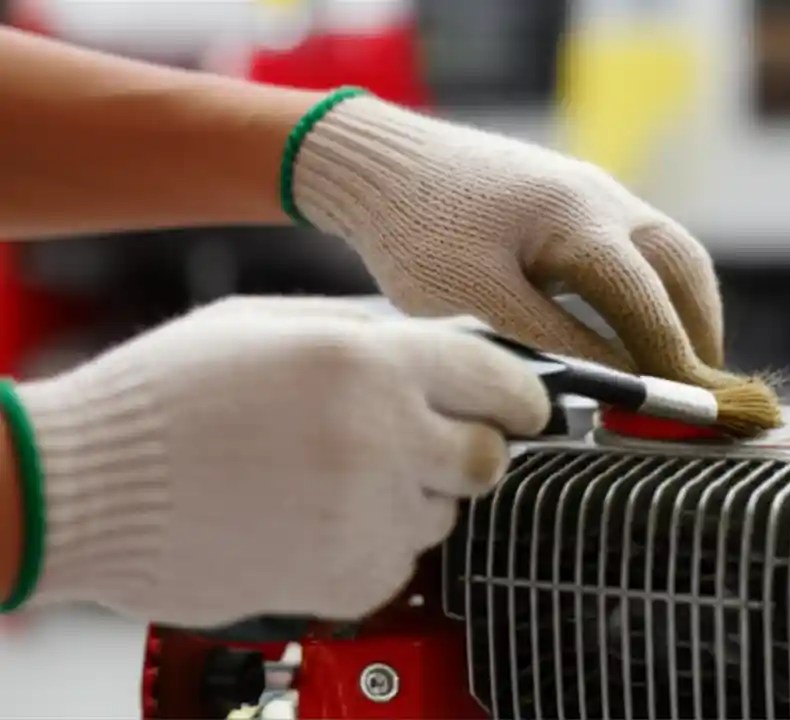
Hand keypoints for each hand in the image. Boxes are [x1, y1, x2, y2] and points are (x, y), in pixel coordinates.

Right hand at [15, 296, 548, 626]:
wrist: (84, 485)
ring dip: (411, 497)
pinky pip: (400, 563)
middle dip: (470, 450)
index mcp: (367, 360)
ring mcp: (366, 514)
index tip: (530, 407)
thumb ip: (371, 330)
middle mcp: (381, 436)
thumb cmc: (168, 397)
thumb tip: (450, 339)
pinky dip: (374, 544)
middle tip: (432, 444)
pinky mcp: (345, 579)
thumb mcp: (272, 324)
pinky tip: (314, 518)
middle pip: (488, 457)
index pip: (499, 379)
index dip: (522, 395)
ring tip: (334, 479)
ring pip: (443, 514)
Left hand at [291, 94, 734, 387]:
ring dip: (684, 308)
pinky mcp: (576, 197)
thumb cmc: (414, 231)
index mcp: (579, 218)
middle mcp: (602, 197)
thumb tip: (615, 382)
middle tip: (705, 392)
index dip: (669, 359)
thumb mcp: (475, 299)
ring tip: (683, 366)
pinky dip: (655, 290)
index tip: (689, 409)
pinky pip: (638, 246)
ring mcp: (594, 191)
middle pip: (682, 267)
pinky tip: (639, 326)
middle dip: (699, 332)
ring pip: (668, 252)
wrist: (376, 163)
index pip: (645, 300)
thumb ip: (550, 341)